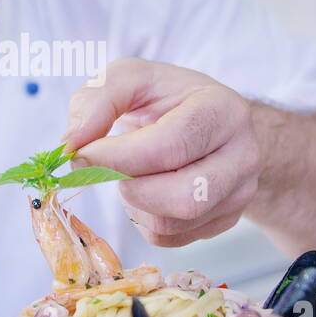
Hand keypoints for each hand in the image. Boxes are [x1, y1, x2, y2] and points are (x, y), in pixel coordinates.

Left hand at [63, 57, 260, 246]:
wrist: (206, 121)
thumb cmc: (166, 98)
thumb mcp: (131, 78)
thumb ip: (98, 99)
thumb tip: (71, 144)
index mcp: (223, 110)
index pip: (172, 145)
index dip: (119, 156)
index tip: (81, 155)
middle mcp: (243, 154)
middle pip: (183, 196)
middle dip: (129, 187)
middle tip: (103, 169)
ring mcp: (240, 193)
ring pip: (173, 223)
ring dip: (133, 204)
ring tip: (129, 174)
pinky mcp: (226, 220)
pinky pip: (171, 238)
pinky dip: (143, 219)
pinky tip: (145, 190)